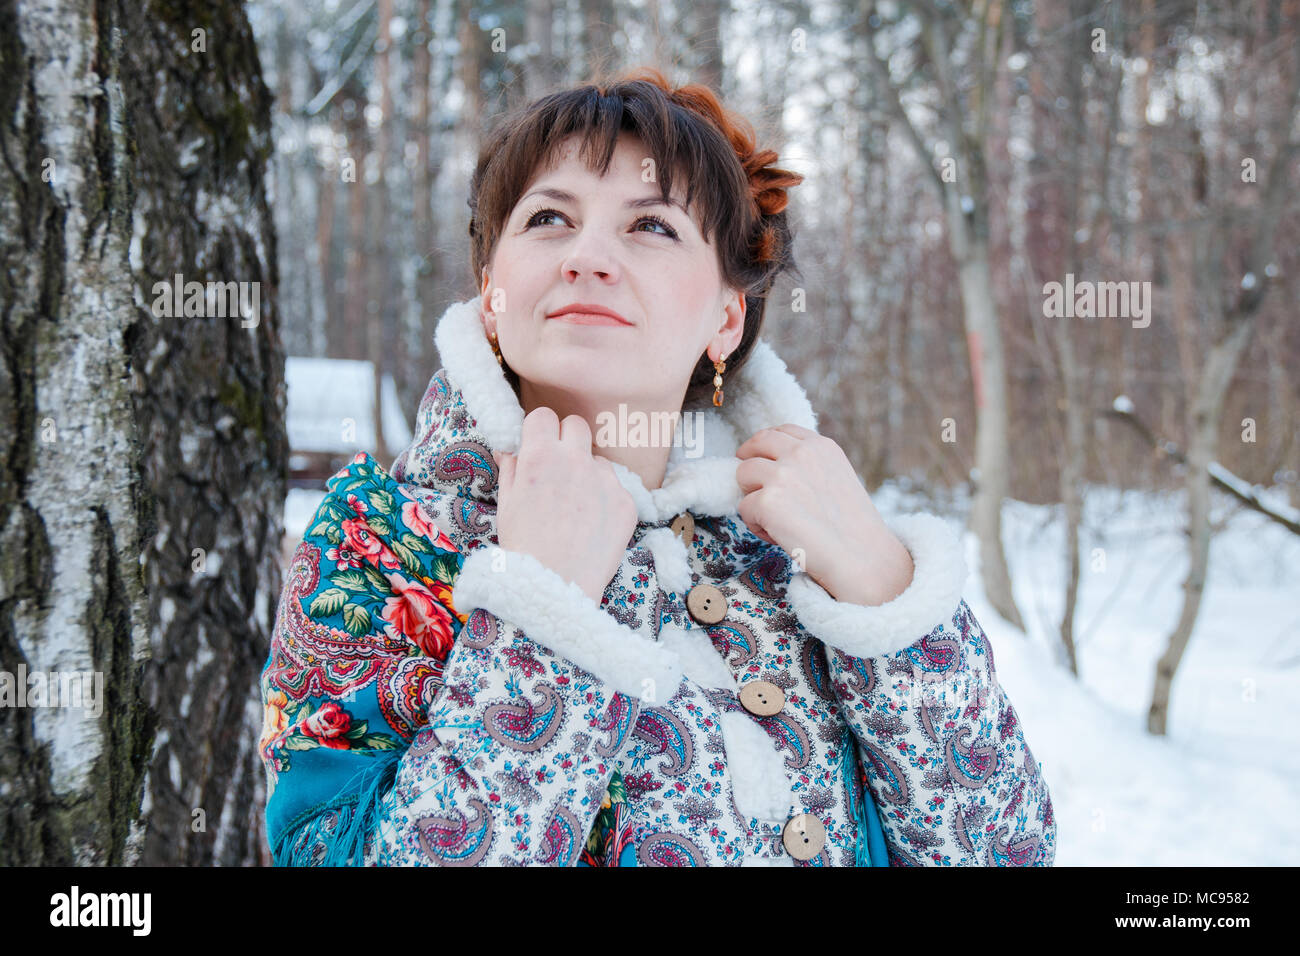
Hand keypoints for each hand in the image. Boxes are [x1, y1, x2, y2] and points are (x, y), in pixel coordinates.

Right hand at [491, 407, 638, 604]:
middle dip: (567, 440)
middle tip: (559, 468)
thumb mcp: (506, 504)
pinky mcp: (627, 502)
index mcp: (540, 457)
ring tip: (575, 509)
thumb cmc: (523, 549)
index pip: (544, 416)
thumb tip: (511, 447)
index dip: (540, 430)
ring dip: (588, 473)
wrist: (554, 589)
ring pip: (598, 460)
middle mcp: (576, 461)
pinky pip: (616, 488)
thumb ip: (511, 468)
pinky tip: (591, 526)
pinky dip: (605, 500)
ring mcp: (605, 481)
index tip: (538, 445)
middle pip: (577, 426)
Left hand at [734, 424, 913, 606]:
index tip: (760, 459)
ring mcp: (782, 475)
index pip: (779, 431)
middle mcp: (800, 453)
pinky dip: (757, 526)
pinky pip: (744, 508)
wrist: (862, 558)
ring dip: (752, 497)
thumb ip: (809, 465)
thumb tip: (772, 464)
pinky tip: (780, 537)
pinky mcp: (767, 501)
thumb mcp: (837, 477)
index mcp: (821, 446)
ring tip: (775, 520)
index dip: (764, 446)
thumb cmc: (851, 528)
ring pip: (743, 474)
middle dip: (748, 461)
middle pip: (755, 444)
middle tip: (751, 485)